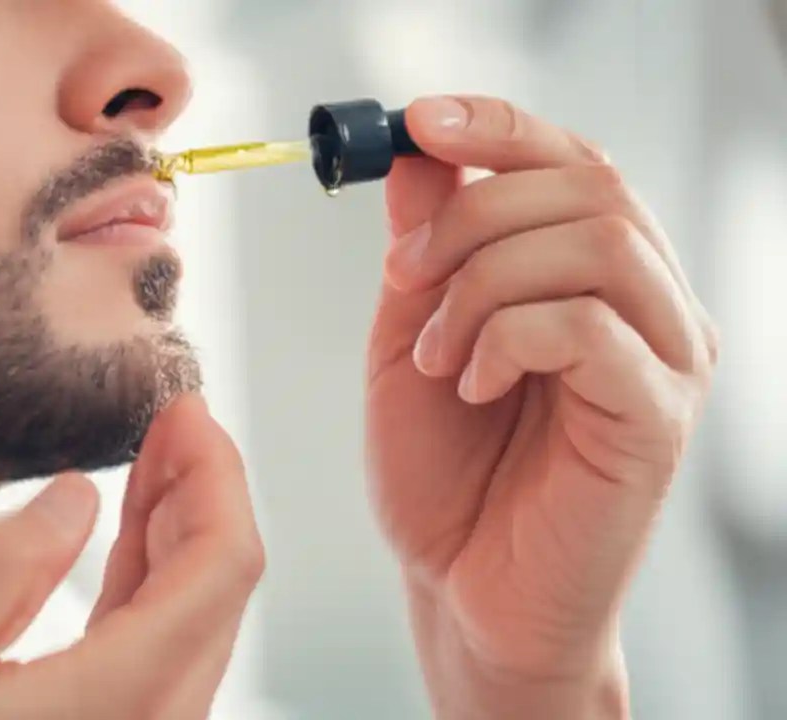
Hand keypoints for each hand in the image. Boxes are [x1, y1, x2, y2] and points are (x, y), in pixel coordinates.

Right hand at [0, 395, 263, 719]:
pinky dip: (154, 572)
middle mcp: (158, 719)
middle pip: (221, 584)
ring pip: (196, 612)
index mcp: (123, 696)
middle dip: (205, 487)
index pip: (221, 565)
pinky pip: (162, 641)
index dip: (216, 474)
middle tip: (172, 415)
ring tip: (154, 452)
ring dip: (181, 524)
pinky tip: (128, 527)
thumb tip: (79, 495)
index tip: (186, 408)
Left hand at [366, 96, 716, 717]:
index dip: (501, 124)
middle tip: (403, 273)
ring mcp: (664, 359)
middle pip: (590, 184)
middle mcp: (648, 305)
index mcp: (595, 276)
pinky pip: (589, 325)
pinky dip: (506, 335)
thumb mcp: (410, 336)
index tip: (419, 121)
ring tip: (433, 351)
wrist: (462, 590)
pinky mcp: (658, 417)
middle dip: (472, 212)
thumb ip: (423, 247)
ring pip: (596, 241)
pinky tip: (470, 383)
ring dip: (483, 280)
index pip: (575, 161)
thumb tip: (420, 150)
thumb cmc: (443, 471)